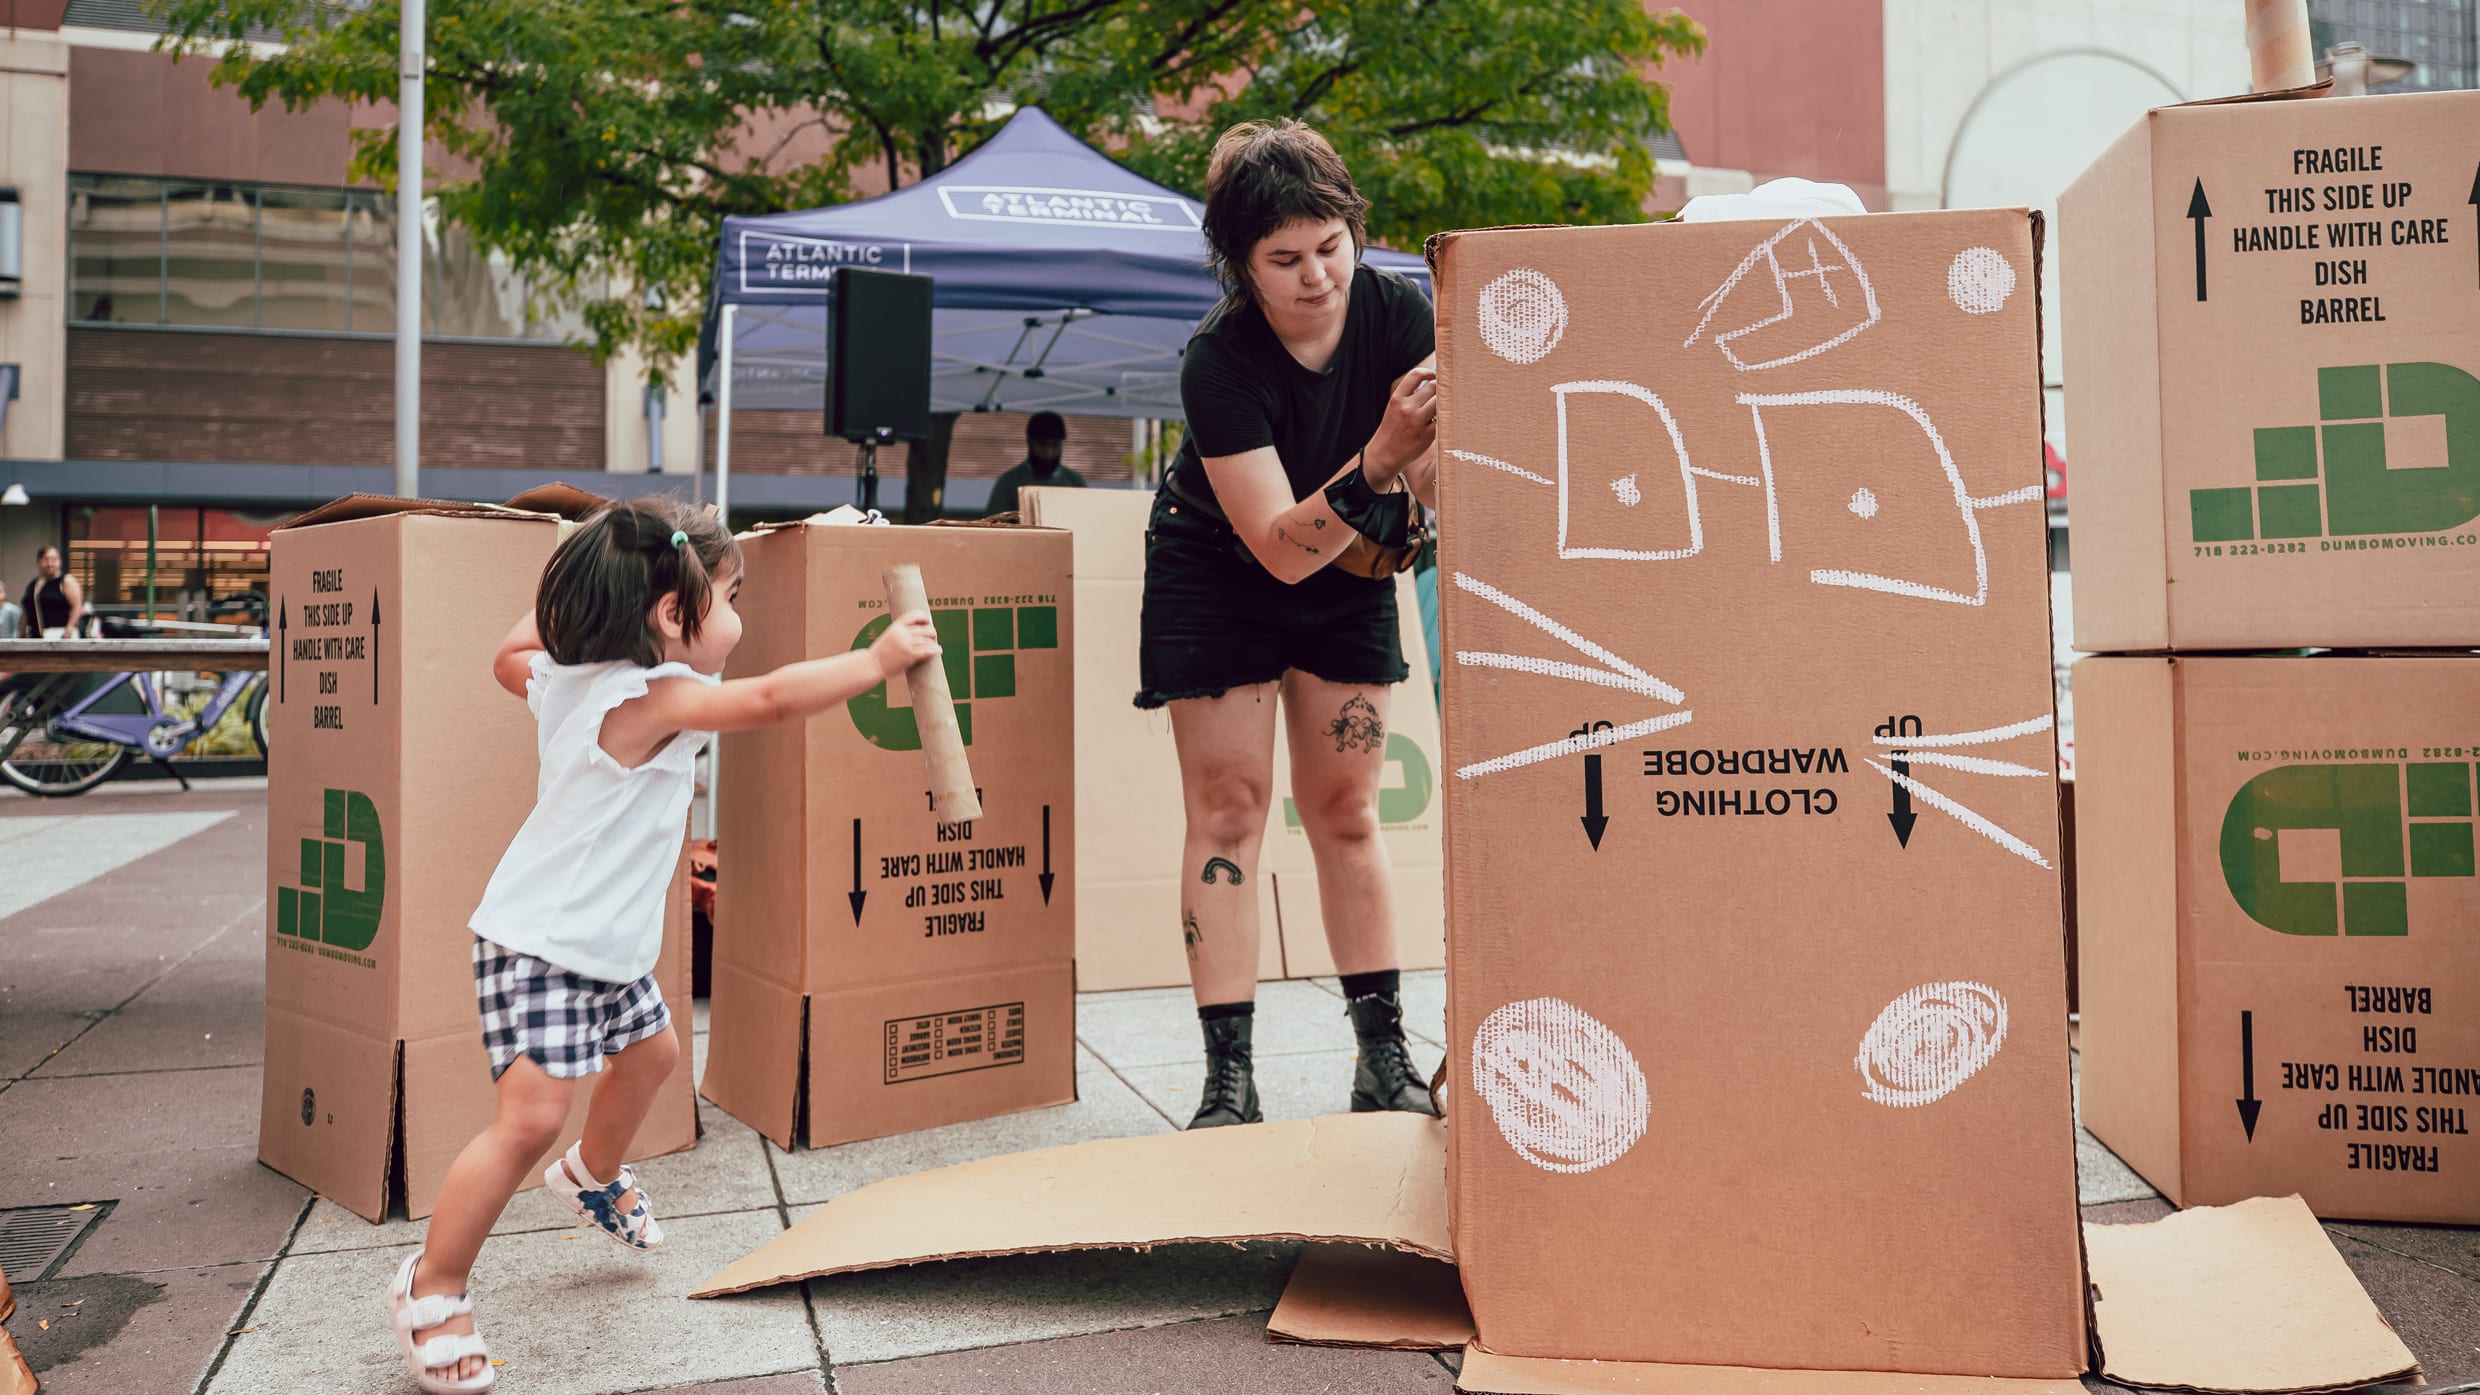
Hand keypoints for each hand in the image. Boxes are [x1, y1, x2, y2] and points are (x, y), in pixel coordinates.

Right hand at [870, 611, 939, 677]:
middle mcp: (902, 633)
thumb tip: (916, 633)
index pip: (913, 616)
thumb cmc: (880, 653)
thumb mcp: (889, 637)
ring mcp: (906, 644)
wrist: (871, 665)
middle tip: (933, 637)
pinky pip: (927, 650)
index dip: (923, 616)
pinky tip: (938, 650)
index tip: (928, 620)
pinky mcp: (910, 655)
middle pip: (925, 628)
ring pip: (928, 640)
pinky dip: (935, 650)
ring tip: (935, 646)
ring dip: (933, 642)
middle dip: (931, 632)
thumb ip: (901, 633)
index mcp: (895, 627)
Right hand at [1364, 362, 1437, 484]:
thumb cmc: (1392, 429)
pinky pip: (1443, 420)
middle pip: (1433, 387)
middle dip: (1439, 389)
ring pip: (1440, 402)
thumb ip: (1409, 395)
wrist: (1384, 455)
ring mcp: (1417, 422)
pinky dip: (1444, 419)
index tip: (1434, 376)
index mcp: (1397, 398)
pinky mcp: (1427, 435)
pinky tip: (1441, 420)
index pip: (1416, 375)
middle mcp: (1407, 408)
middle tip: (1442, 394)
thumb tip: (1430, 381)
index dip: (1429, 372)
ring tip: (1443, 406)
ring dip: (1444, 403)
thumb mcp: (1394, 408)